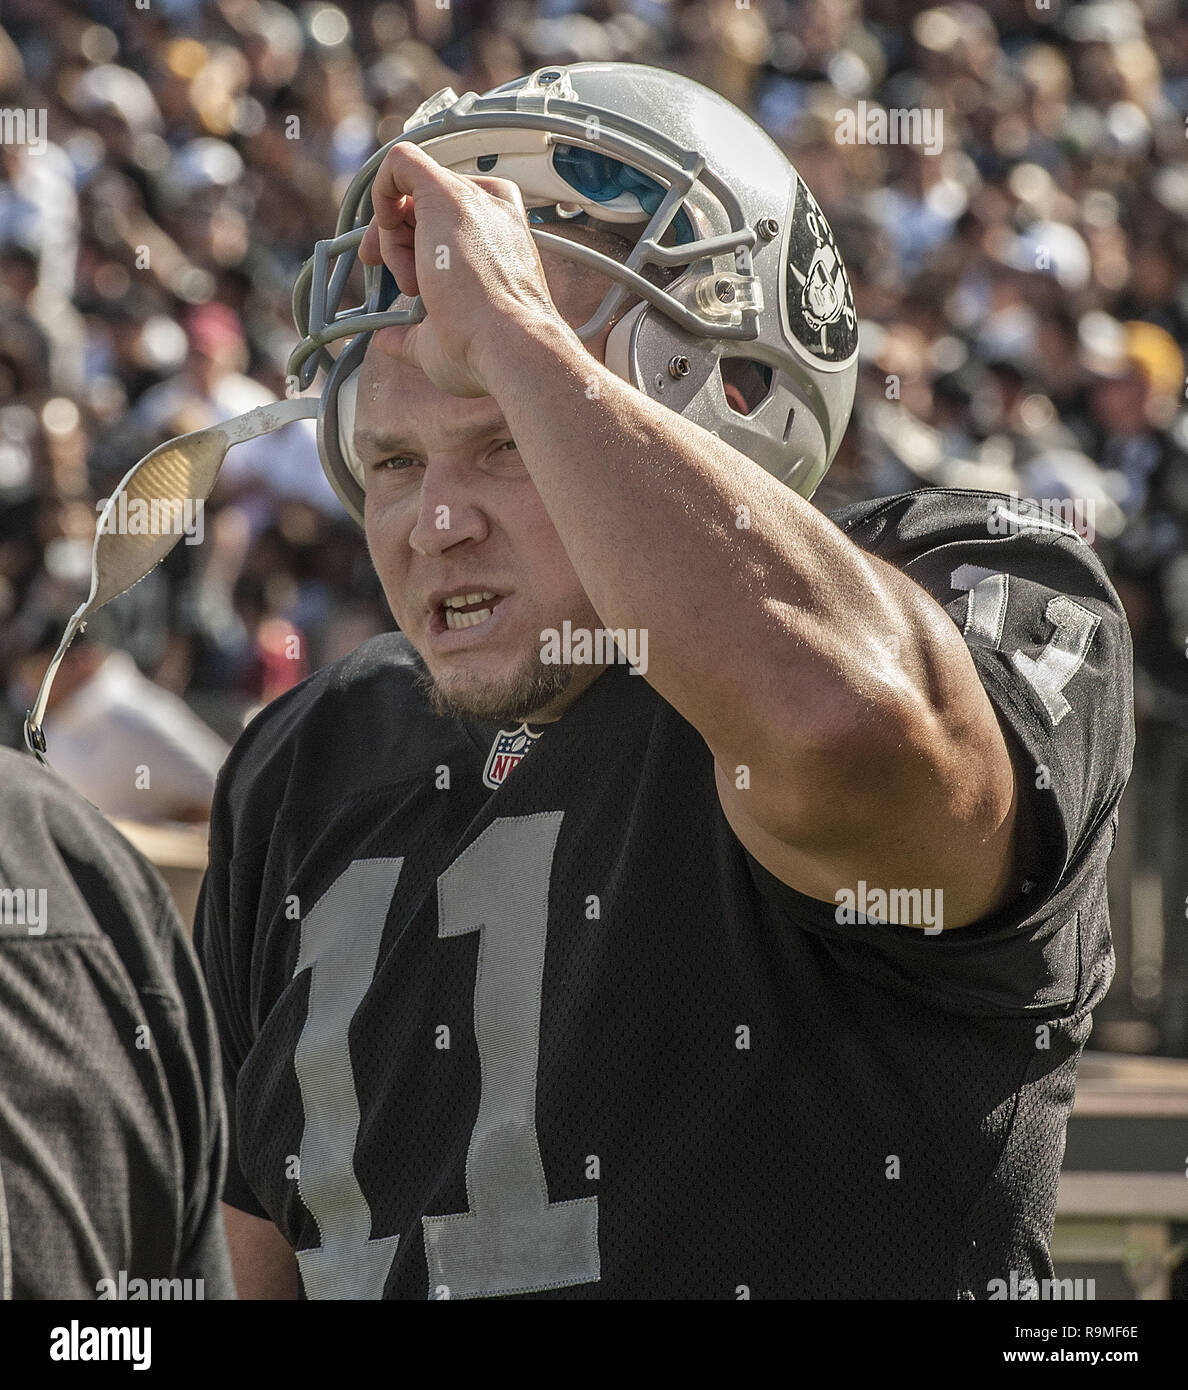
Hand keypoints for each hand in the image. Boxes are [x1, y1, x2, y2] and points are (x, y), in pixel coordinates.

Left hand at [357, 141, 568, 395]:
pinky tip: (385, 230)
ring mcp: (472, 199)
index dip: (412, 242)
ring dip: (392, 239)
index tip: (402, 277)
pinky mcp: (446, 193)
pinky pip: (401, 161)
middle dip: (393, 236)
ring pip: (410, 193)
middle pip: (424, 203)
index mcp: (500, 237)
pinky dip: (381, 189)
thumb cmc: (488, 350)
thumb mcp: (442, 340)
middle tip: (378, 268)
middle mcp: (491, 211)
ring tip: (413, 284)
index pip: (446, 220)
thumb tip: (385, 341)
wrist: (511, 346)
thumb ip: (410, 334)